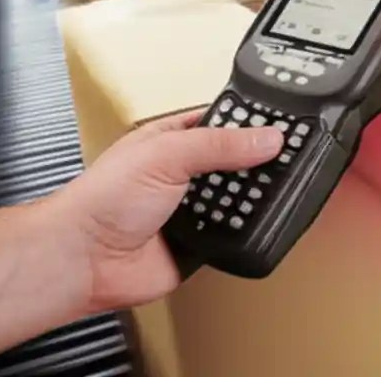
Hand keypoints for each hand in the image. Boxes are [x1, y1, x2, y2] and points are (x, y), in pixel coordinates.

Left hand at [47, 109, 282, 312]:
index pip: (220, 122)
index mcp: (171, 140)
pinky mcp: (199, 244)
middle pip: (234, 162)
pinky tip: (262, 222)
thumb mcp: (166, 154)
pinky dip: (247, 230)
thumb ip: (220, 144)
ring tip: (287, 187)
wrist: (86, 260)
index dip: (250, 121)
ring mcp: (191, 210)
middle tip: (295, 158)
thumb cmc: (104, 199)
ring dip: (254, 197)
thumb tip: (268, 137)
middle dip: (259, 162)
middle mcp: (183, 174)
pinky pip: (234, 235)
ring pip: (238, 199)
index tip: (286, 121)